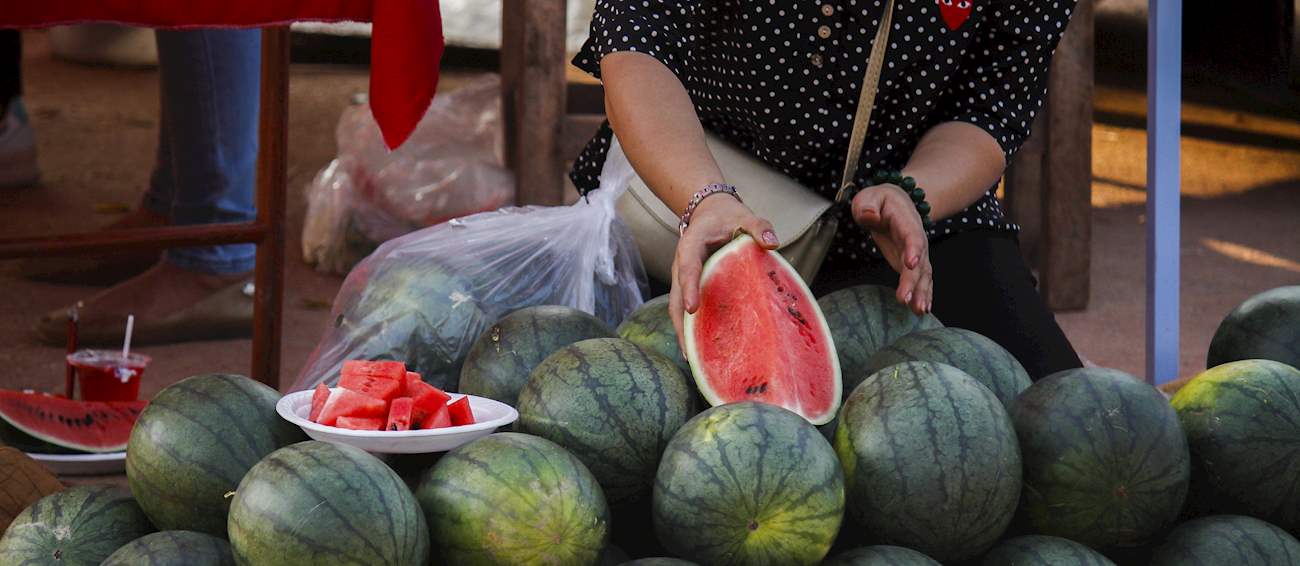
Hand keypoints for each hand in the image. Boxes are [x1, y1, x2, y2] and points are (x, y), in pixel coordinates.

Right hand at [669, 195, 779, 353]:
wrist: (709, 212)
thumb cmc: (728, 216)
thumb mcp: (745, 216)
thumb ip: (759, 227)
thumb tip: (773, 243)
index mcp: (691, 245)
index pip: (688, 268)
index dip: (690, 288)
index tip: (694, 309)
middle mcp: (681, 264)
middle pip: (676, 297)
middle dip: (681, 324)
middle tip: (690, 351)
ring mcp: (682, 278)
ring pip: (677, 308)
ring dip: (683, 332)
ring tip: (694, 358)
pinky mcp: (688, 286)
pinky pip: (685, 309)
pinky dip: (690, 328)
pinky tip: (700, 347)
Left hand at [851, 184, 932, 314]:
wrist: (896, 201)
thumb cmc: (880, 200)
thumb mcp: (869, 197)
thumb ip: (867, 207)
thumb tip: (869, 216)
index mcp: (905, 220)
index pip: (911, 235)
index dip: (913, 249)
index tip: (911, 264)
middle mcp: (916, 238)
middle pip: (918, 261)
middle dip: (914, 281)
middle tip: (907, 299)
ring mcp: (916, 252)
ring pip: (923, 273)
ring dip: (921, 292)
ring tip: (918, 310)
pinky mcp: (913, 263)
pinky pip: (921, 279)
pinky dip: (923, 294)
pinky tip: (922, 309)